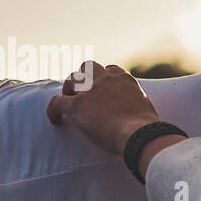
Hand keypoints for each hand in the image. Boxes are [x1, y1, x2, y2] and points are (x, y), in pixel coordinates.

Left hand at [46, 61, 160, 154]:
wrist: (139, 134)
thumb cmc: (147, 129)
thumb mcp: (147, 109)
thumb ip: (138, 106)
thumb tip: (141, 117)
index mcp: (125, 80)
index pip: (110, 70)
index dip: (103, 78)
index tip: (102, 88)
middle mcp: (106, 80)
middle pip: (89, 66)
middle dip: (84, 77)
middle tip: (82, 92)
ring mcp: (90, 91)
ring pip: (72, 79)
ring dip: (69, 89)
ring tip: (69, 102)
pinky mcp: (77, 105)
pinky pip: (57, 102)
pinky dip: (53, 111)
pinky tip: (56, 120)